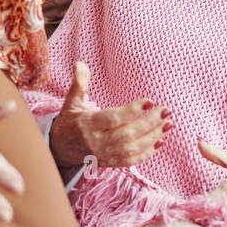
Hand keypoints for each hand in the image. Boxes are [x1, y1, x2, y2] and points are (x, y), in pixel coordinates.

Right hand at [48, 61, 170, 168]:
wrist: (58, 150)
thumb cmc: (69, 122)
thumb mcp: (71, 102)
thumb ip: (79, 83)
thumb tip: (79, 63)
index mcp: (88, 124)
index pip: (113, 118)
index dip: (132, 110)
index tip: (149, 101)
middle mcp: (97, 141)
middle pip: (127, 134)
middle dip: (149, 122)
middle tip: (166, 110)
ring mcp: (104, 154)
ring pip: (132, 148)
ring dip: (153, 136)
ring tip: (168, 124)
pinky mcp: (110, 162)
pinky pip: (131, 160)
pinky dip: (148, 152)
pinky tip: (161, 140)